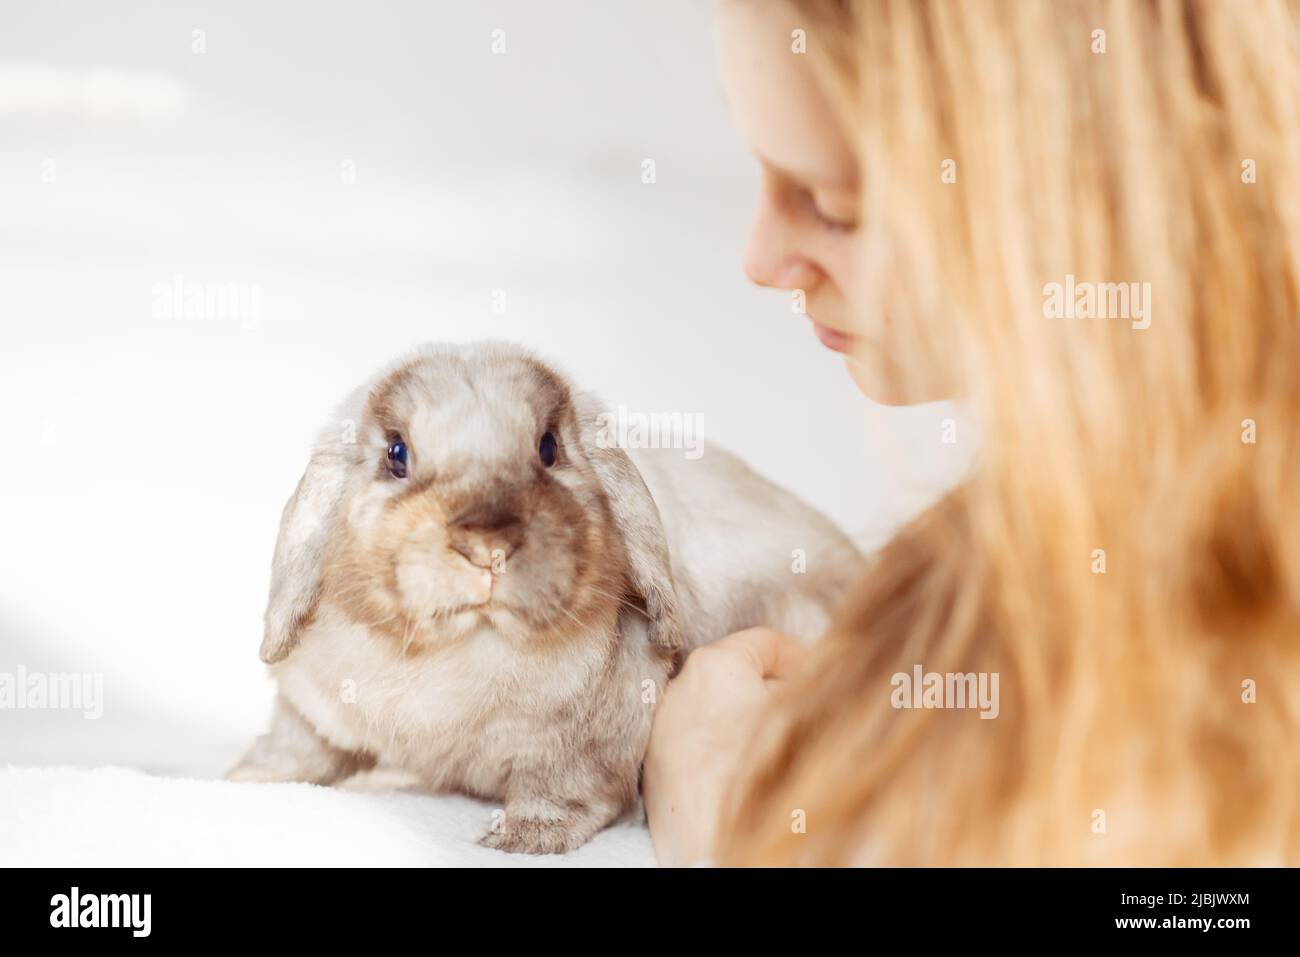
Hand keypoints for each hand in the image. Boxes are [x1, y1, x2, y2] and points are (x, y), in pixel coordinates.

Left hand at [643, 627, 809, 866]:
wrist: (718, 853)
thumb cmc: (768, 778)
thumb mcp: (810, 719)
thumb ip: (821, 687)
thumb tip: (831, 673)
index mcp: (714, 664)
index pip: (765, 642)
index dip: (801, 659)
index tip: (820, 681)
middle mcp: (678, 690)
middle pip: (739, 676)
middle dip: (774, 693)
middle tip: (807, 718)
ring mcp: (662, 733)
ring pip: (717, 712)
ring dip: (750, 724)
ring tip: (782, 753)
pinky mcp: (655, 772)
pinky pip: (698, 748)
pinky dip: (725, 754)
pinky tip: (750, 780)